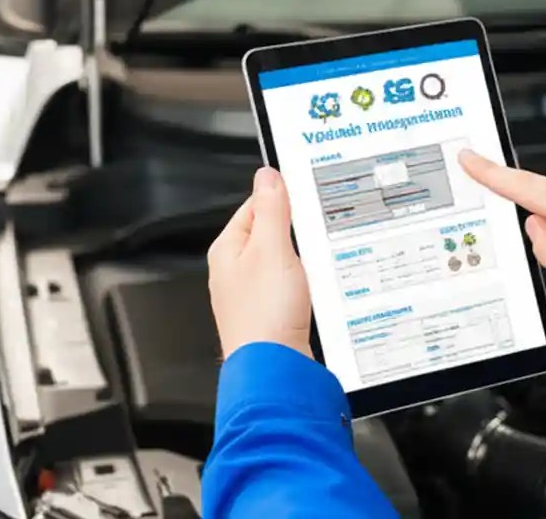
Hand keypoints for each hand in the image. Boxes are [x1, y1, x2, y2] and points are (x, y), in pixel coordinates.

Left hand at [208, 167, 312, 358]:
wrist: (275, 369)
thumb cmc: (265, 315)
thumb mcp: (271, 248)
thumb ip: (271, 209)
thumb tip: (268, 176)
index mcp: (228, 249)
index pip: (255, 205)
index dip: (283, 197)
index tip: (307, 194)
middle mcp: (235, 271)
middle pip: (271, 233)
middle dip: (297, 231)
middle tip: (317, 232)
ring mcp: (252, 294)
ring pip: (283, 261)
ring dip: (304, 259)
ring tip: (317, 263)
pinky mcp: (270, 313)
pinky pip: (291, 286)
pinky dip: (306, 282)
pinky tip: (317, 288)